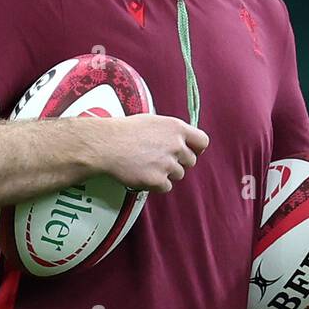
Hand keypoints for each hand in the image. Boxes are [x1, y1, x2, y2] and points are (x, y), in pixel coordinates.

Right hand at [95, 114, 209, 192]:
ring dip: (166, 173)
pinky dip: (156, 184)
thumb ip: (170, 131)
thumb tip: (180, 140)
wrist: (105, 144)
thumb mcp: (152, 121)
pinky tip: (143, 175)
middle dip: (178, 162)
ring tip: (147, 166)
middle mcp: (176, 145)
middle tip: (160, 160)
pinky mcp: (158, 180)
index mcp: (176, 128)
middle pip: (191, 161)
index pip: (202, 141)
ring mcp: (168, 164)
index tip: (189, 151)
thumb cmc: (124, 131)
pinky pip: (166, 187)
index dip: (196, 148)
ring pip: (179, 175)